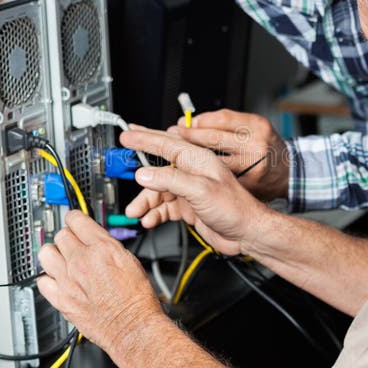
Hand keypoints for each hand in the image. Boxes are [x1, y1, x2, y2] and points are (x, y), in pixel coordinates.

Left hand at [37, 211, 163, 360]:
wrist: (132, 327)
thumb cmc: (136, 299)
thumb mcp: (129, 260)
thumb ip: (108, 247)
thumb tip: (97, 241)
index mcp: (101, 248)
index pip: (76, 220)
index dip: (75, 219)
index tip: (74, 222)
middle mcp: (81, 261)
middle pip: (61, 235)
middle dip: (68, 237)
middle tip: (73, 245)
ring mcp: (68, 280)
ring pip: (46, 253)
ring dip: (53, 254)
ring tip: (61, 261)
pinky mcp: (61, 299)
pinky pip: (42, 281)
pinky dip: (48, 280)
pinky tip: (58, 282)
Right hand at [120, 126, 267, 254]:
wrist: (246, 233)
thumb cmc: (235, 208)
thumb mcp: (200, 190)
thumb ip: (170, 180)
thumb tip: (145, 174)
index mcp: (197, 160)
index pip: (165, 144)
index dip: (144, 139)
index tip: (127, 134)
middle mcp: (192, 172)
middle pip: (157, 168)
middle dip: (138, 172)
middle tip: (120, 167)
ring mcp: (190, 190)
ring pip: (159, 191)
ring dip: (146, 202)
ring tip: (136, 211)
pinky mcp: (189, 206)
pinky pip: (165, 207)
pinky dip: (155, 213)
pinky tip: (150, 220)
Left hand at [169, 109, 289, 201]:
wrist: (287, 174)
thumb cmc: (266, 148)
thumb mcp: (254, 127)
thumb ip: (227, 123)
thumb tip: (193, 121)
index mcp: (257, 127)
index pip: (222, 119)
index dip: (198, 121)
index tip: (183, 122)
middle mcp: (256, 146)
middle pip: (214, 139)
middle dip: (189, 135)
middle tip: (174, 134)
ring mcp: (251, 168)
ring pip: (213, 161)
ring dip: (192, 157)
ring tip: (177, 154)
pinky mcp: (247, 187)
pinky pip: (219, 179)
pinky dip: (203, 175)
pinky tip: (192, 173)